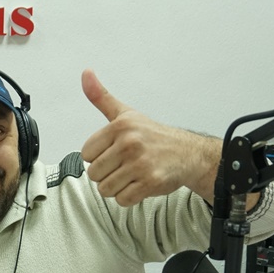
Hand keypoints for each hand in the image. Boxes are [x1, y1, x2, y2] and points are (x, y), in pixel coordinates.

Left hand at [80, 69, 220, 205]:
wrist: (188, 153)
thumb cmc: (152, 135)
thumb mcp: (125, 114)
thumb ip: (101, 97)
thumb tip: (85, 73)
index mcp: (120, 126)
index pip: (86, 154)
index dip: (99, 157)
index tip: (114, 152)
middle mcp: (129, 143)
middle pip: (94, 174)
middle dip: (107, 174)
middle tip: (125, 166)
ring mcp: (140, 163)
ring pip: (105, 189)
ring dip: (117, 187)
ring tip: (132, 175)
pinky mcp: (150, 182)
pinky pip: (122, 200)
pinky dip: (129, 197)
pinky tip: (140, 184)